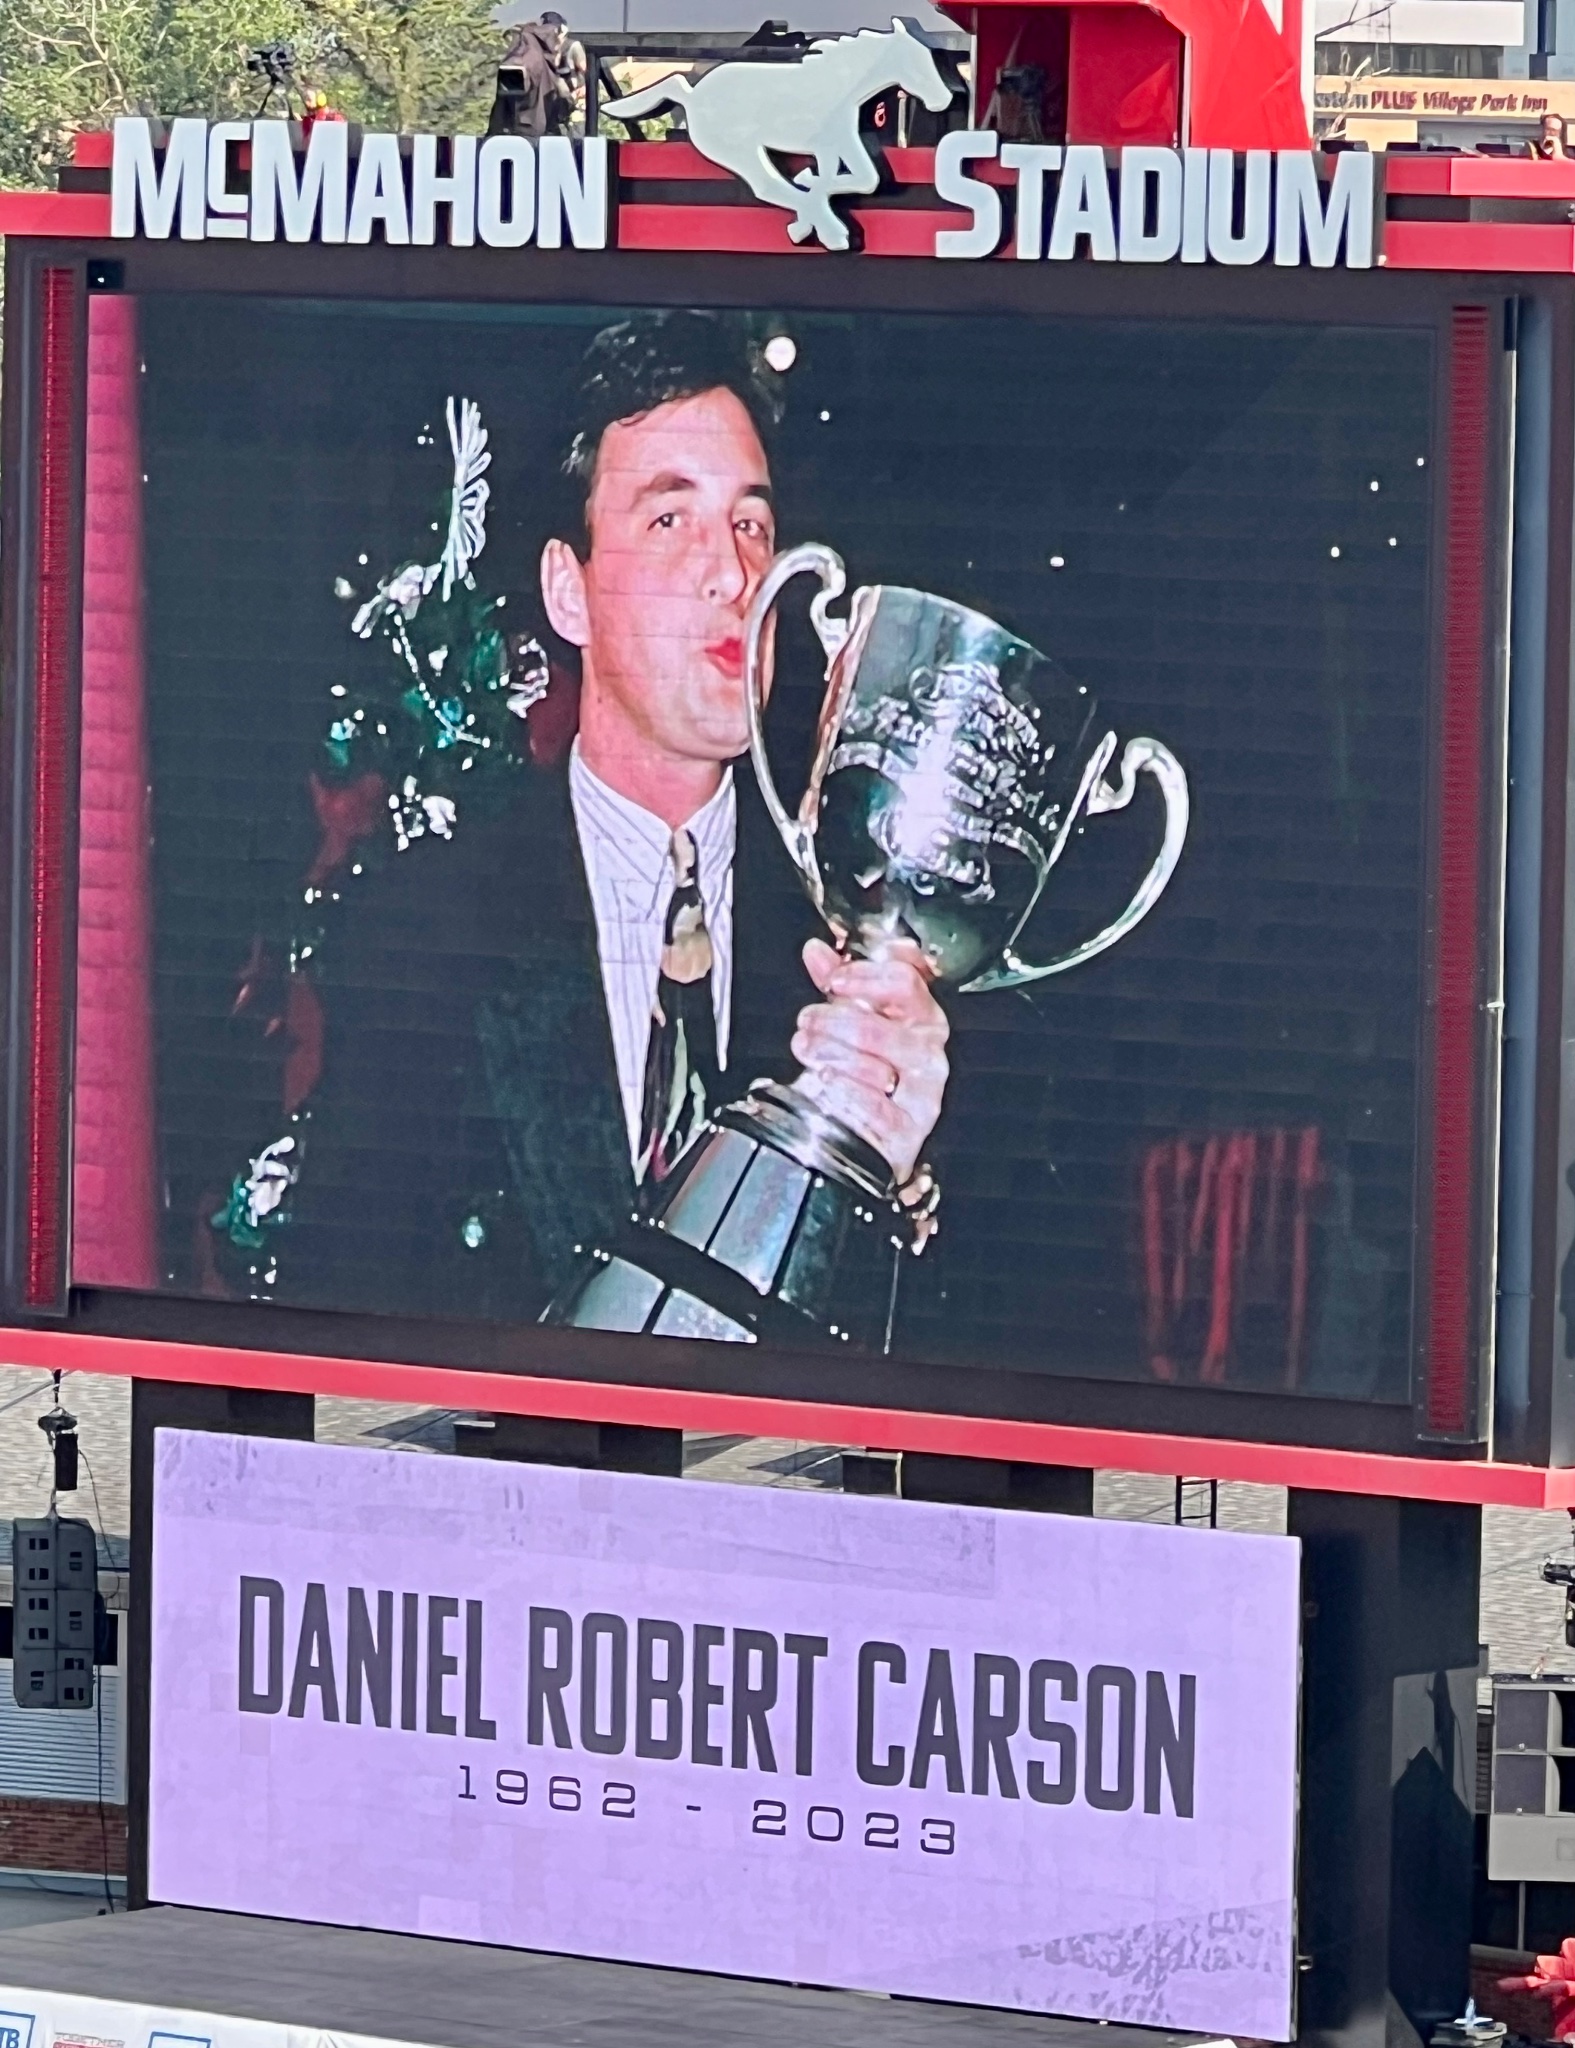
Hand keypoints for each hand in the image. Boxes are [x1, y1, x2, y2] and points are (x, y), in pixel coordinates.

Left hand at [791, 938, 948, 1186]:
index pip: (906, 982)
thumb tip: (818, 952)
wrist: (863, 1129)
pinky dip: (842, 1091)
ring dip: (827, 1054)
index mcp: (922, 1019)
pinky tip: (827, 1083)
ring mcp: (921, 1094)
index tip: (834, 979)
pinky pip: (872, 1106)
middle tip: (807, 1021)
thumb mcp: (852, 1019)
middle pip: (879, 1025)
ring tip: (807, 1050)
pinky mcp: (907, 1130)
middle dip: (831, 1021)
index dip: (865, 976)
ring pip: (871, 1065)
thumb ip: (838, 983)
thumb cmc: (864, 1071)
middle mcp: (927, 1054)